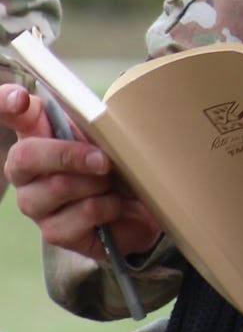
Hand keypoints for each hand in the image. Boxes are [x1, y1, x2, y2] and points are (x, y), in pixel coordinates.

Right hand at [1, 82, 163, 260]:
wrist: (140, 211)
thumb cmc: (118, 166)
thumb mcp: (110, 139)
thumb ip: (96, 124)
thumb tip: (97, 117)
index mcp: (38, 138)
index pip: (14, 115)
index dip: (6, 103)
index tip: (20, 100)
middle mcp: (26, 172)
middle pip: (26, 156)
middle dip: (69, 155)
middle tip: (104, 161)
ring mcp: (35, 204)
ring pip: (59, 185)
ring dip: (98, 183)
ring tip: (114, 184)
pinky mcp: (54, 232)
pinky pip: (83, 211)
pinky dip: (109, 205)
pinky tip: (114, 206)